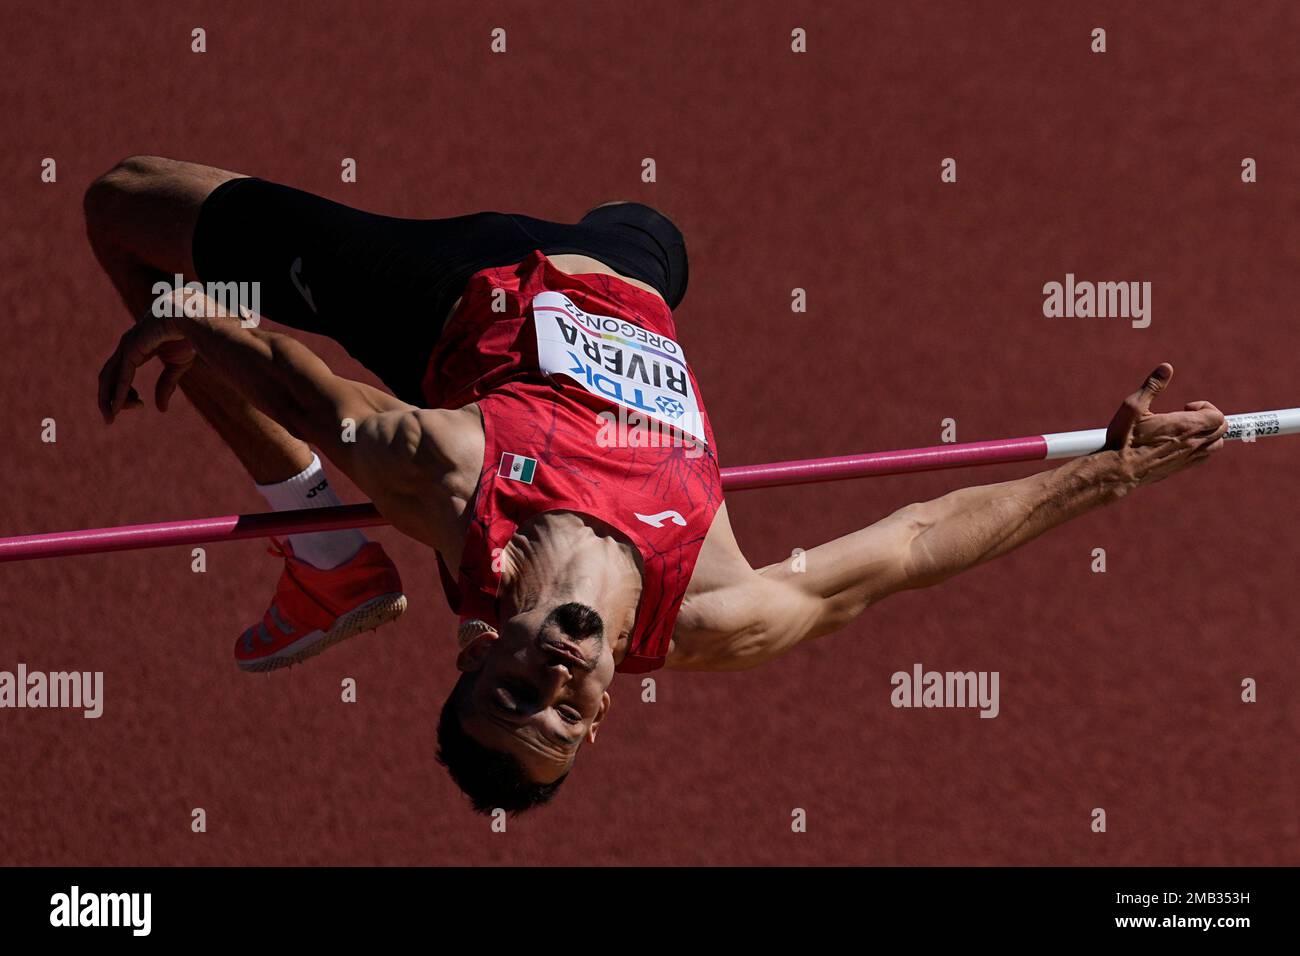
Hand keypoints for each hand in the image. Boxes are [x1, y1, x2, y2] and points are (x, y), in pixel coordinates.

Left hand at [97, 313, 195, 422]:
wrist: (194, 316)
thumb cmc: (188, 335)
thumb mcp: (176, 366)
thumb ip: (166, 385)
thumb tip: (160, 409)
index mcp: (136, 348)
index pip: (120, 374)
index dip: (123, 393)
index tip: (139, 406)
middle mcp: (126, 346)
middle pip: (107, 377)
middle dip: (107, 399)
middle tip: (110, 420)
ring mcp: (127, 345)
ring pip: (108, 377)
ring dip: (108, 399)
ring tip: (111, 416)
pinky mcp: (132, 347)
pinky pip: (122, 375)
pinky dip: (118, 392)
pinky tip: (117, 407)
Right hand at [1102, 363, 1226, 489]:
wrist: (1118, 471)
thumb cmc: (1124, 439)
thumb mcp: (1133, 407)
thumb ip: (1152, 387)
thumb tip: (1166, 368)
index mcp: (1185, 426)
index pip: (1217, 416)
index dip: (1206, 407)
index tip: (1186, 407)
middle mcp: (1192, 443)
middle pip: (1221, 429)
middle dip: (1209, 418)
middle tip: (1187, 416)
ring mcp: (1188, 458)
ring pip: (1217, 445)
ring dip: (1209, 434)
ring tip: (1187, 429)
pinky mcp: (1180, 468)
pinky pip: (1204, 457)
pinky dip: (1202, 447)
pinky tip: (1182, 443)